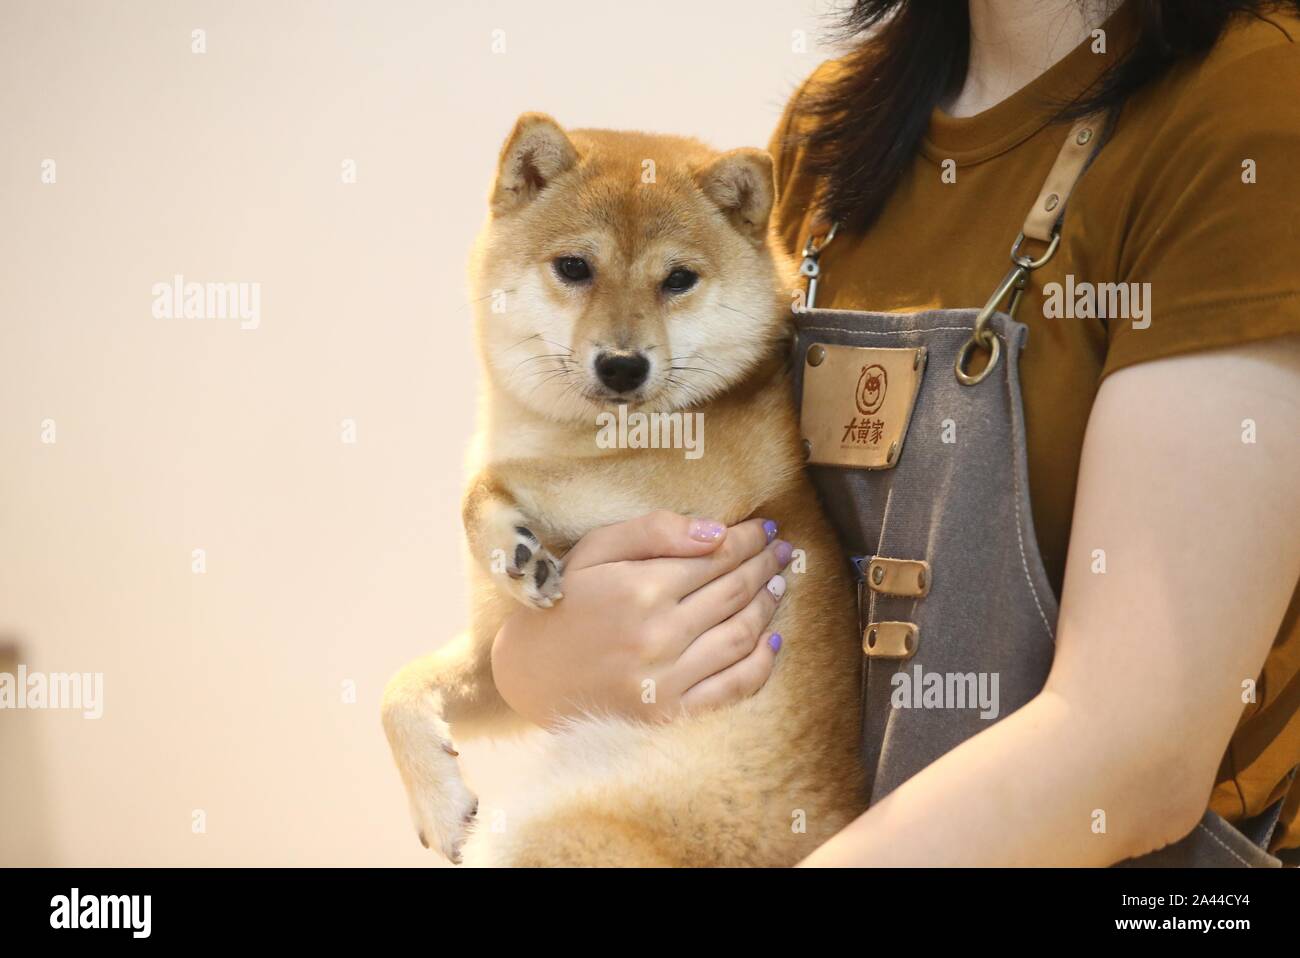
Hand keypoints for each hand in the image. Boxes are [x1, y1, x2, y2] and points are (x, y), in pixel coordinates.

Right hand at [490, 510, 792, 726]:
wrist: (532, 674)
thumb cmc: (565, 602)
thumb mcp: (596, 550)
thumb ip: (655, 531)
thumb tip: (717, 531)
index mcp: (641, 588)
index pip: (716, 557)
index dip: (746, 540)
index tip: (763, 529)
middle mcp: (659, 634)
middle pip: (734, 592)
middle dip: (764, 566)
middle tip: (781, 552)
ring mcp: (667, 678)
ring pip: (741, 635)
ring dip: (768, 605)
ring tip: (778, 585)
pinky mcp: (671, 712)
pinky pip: (733, 687)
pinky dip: (761, 662)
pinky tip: (772, 639)